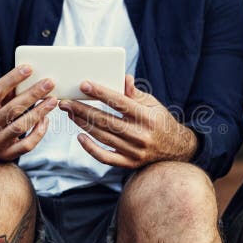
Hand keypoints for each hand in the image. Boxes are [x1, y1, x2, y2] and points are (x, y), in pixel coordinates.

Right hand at [0, 65, 58, 160]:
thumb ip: (5, 94)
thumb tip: (26, 75)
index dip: (13, 78)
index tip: (29, 68)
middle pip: (12, 108)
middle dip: (33, 94)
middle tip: (49, 83)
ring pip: (21, 126)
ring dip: (39, 112)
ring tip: (52, 100)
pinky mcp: (7, 155)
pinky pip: (27, 144)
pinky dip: (39, 132)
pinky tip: (46, 120)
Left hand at [58, 75, 196, 168]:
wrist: (176, 149)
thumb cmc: (160, 120)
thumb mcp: (152, 103)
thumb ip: (134, 93)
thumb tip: (123, 78)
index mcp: (148, 117)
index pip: (120, 103)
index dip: (101, 93)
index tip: (84, 85)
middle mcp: (141, 136)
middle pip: (106, 120)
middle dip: (83, 110)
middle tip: (66, 101)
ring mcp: (135, 152)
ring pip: (102, 137)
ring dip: (83, 124)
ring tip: (70, 113)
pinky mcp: (129, 163)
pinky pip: (106, 157)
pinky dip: (91, 148)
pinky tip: (80, 136)